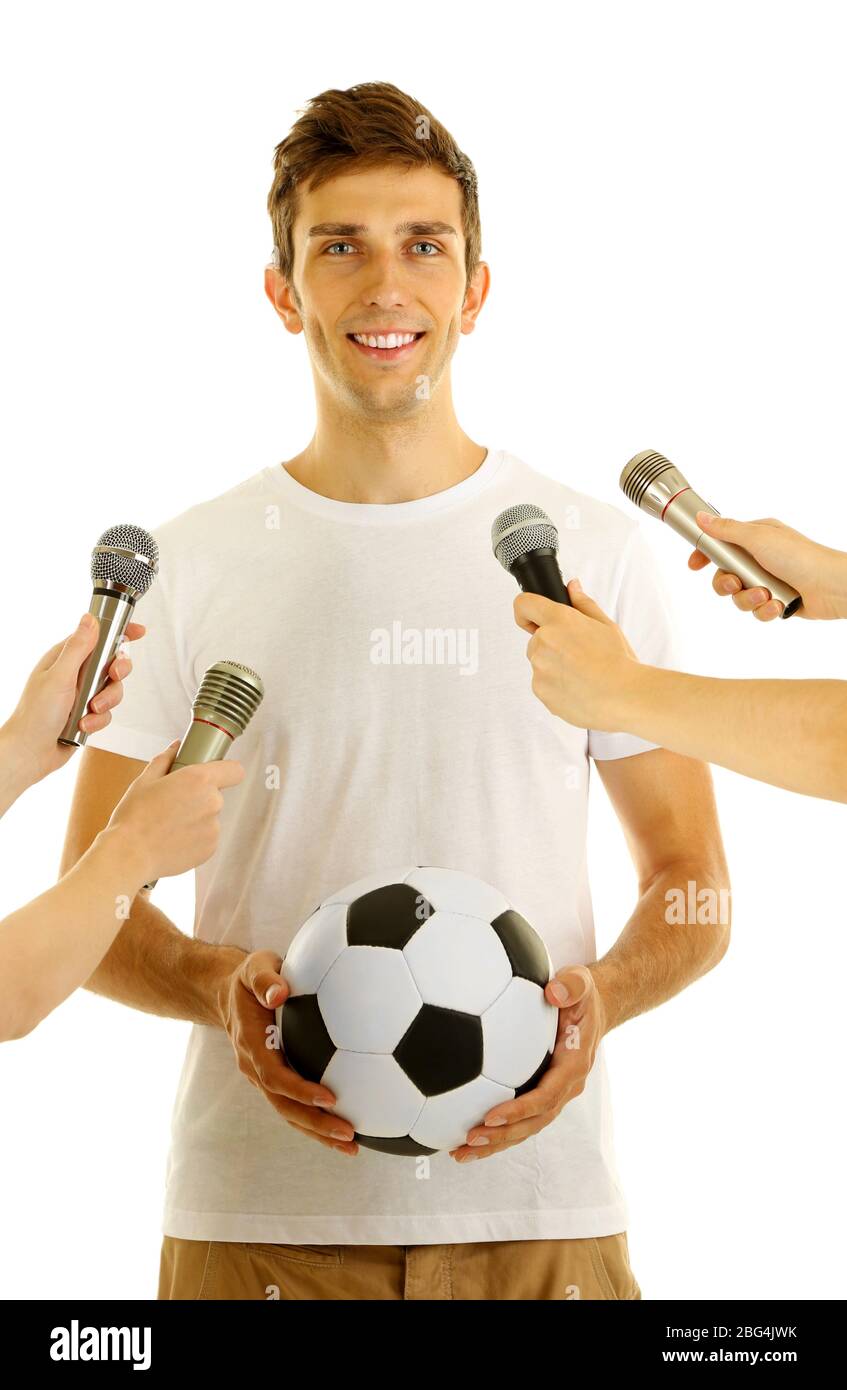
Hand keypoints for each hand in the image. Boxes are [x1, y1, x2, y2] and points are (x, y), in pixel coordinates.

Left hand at [2, 612, 145, 786]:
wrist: (31, 752)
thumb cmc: (36, 714)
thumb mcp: (59, 676)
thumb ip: (78, 648)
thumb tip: (90, 619)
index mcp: (65, 658)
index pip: (97, 637)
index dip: (119, 633)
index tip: (139, 632)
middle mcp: (75, 674)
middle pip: (112, 663)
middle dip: (117, 673)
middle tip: (113, 675)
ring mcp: (82, 694)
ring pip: (113, 690)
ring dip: (106, 702)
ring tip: (90, 711)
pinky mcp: (88, 714)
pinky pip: (108, 713)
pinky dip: (98, 720)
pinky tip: (83, 726)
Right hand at [105, 744, 245, 881]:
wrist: (129, 855)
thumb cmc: (134, 817)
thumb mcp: (145, 781)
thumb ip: (165, 760)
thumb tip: (176, 747)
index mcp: (199, 780)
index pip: (235, 770)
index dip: (226, 771)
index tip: (214, 775)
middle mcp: (213, 802)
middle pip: (216, 794)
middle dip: (199, 797)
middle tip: (173, 804)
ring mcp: (214, 827)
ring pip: (210, 817)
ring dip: (196, 818)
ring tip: (169, 826)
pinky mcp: (211, 848)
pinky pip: (207, 836)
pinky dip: (194, 837)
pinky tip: (173, 840)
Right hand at [218, 952, 359, 1157]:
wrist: (230, 993)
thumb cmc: (251, 977)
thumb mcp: (255, 967)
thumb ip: (264, 979)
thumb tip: (278, 993)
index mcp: (251, 1044)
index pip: (274, 1075)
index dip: (300, 1090)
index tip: (330, 1097)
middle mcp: (255, 1067)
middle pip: (284, 1106)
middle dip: (315, 1124)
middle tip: (349, 1135)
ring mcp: (264, 1077)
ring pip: (289, 1112)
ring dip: (319, 1132)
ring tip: (353, 1146)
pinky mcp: (276, 1079)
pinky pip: (295, 1104)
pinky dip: (318, 1120)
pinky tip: (348, 1127)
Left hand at [450, 966, 604, 1161]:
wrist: (594, 1008)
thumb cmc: (581, 993)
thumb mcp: (581, 982)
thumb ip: (571, 985)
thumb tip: (554, 991)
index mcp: (574, 1066)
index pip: (546, 1095)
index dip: (520, 1109)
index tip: (491, 1116)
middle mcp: (566, 1087)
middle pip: (534, 1122)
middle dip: (503, 1136)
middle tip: (470, 1140)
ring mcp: (555, 1094)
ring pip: (526, 1127)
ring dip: (496, 1143)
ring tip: (460, 1152)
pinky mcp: (542, 1093)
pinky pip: (521, 1118)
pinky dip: (497, 1131)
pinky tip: (465, 1137)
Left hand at [513, 580, 637, 730]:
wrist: (624, 697)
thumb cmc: (618, 662)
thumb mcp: (606, 625)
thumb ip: (584, 604)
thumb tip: (572, 587)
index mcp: (559, 620)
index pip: (524, 604)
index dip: (526, 609)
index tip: (533, 619)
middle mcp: (543, 642)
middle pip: (536, 640)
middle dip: (552, 645)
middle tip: (579, 655)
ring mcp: (539, 668)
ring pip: (540, 663)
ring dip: (554, 667)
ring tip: (582, 674)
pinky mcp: (540, 690)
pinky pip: (543, 684)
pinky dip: (556, 686)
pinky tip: (579, 688)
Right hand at [688, 512, 846, 620]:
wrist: (831, 586)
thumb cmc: (801, 557)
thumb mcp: (758, 538)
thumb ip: (726, 530)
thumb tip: (701, 518)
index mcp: (756, 538)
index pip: (721, 544)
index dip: (705, 554)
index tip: (694, 565)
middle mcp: (760, 559)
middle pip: (725, 575)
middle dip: (728, 585)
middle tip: (737, 583)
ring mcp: (768, 580)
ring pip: (739, 597)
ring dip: (750, 599)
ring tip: (766, 595)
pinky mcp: (775, 601)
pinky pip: (756, 611)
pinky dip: (765, 610)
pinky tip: (777, 606)